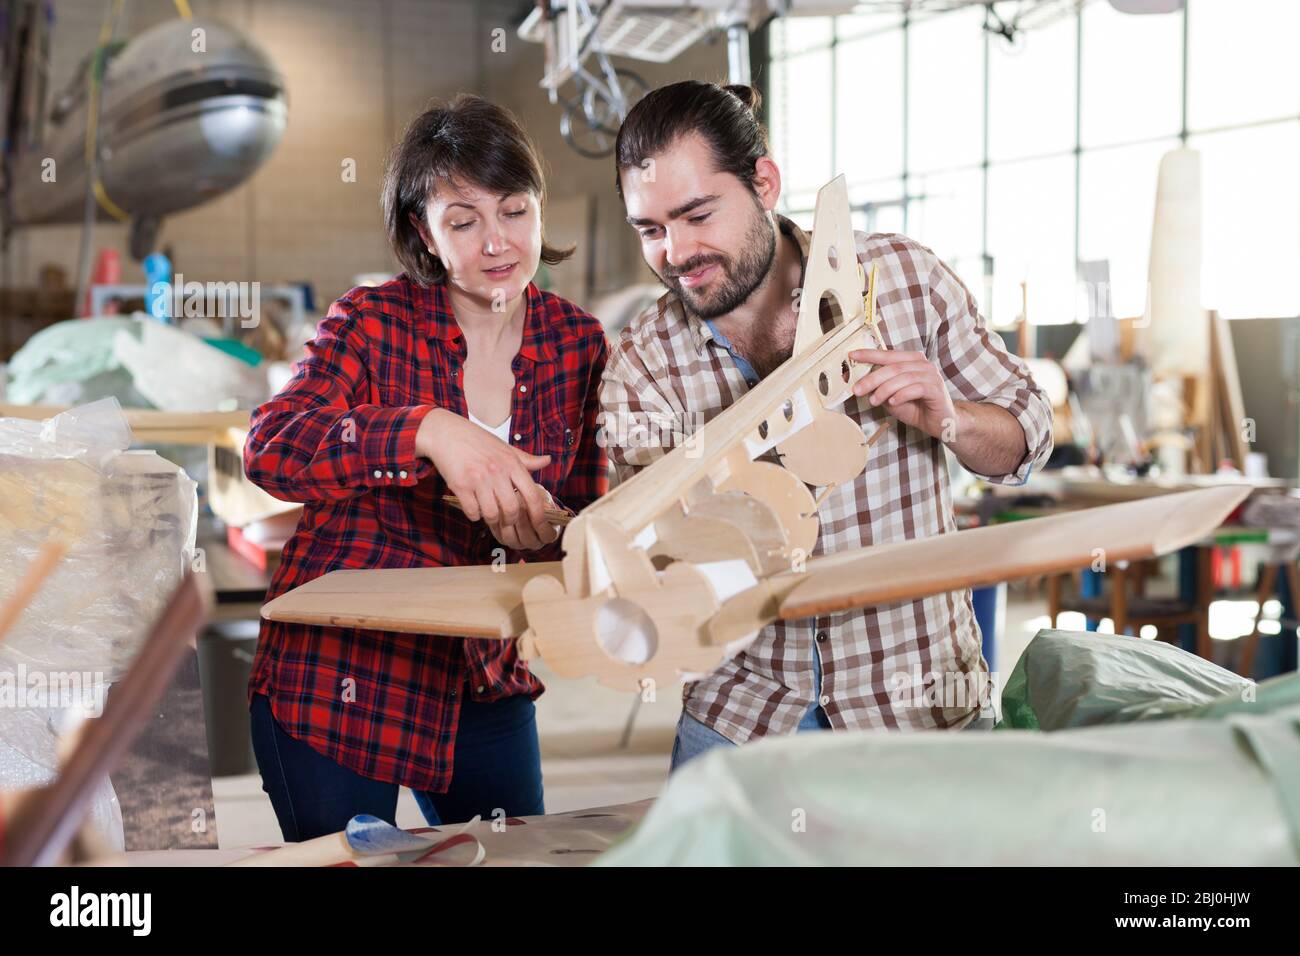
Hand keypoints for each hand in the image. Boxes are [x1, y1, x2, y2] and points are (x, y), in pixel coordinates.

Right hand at [416, 409, 553, 545]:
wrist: (446, 432)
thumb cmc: (477, 440)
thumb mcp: (505, 447)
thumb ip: (526, 459)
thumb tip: (547, 461)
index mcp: (511, 463)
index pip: (532, 495)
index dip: (538, 514)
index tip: (538, 524)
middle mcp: (497, 471)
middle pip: (512, 510)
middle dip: (510, 520)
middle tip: (505, 519)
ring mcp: (478, 479)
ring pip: (491, 514)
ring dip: (491, 518)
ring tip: (488, 511)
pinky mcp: (460, 486)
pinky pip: (472, 512)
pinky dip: (474, 514)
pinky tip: (473, 505)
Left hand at [849, 348, 958, 442]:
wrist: (940, 423)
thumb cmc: (916, 408)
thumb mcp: (892, 397)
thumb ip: (881, 388)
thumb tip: (861, 384)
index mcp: (912, 361)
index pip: (888, 355)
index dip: (870, 354)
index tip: (852, 355)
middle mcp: (923, 364)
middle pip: (893, 367)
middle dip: (872, 378)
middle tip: (857, 389)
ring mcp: (932, 375)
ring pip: (903, 377)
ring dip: (885, 389)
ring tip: (874, 401)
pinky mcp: (937, 389)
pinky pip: (916, 388)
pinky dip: (902, 394)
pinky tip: (893, 402)